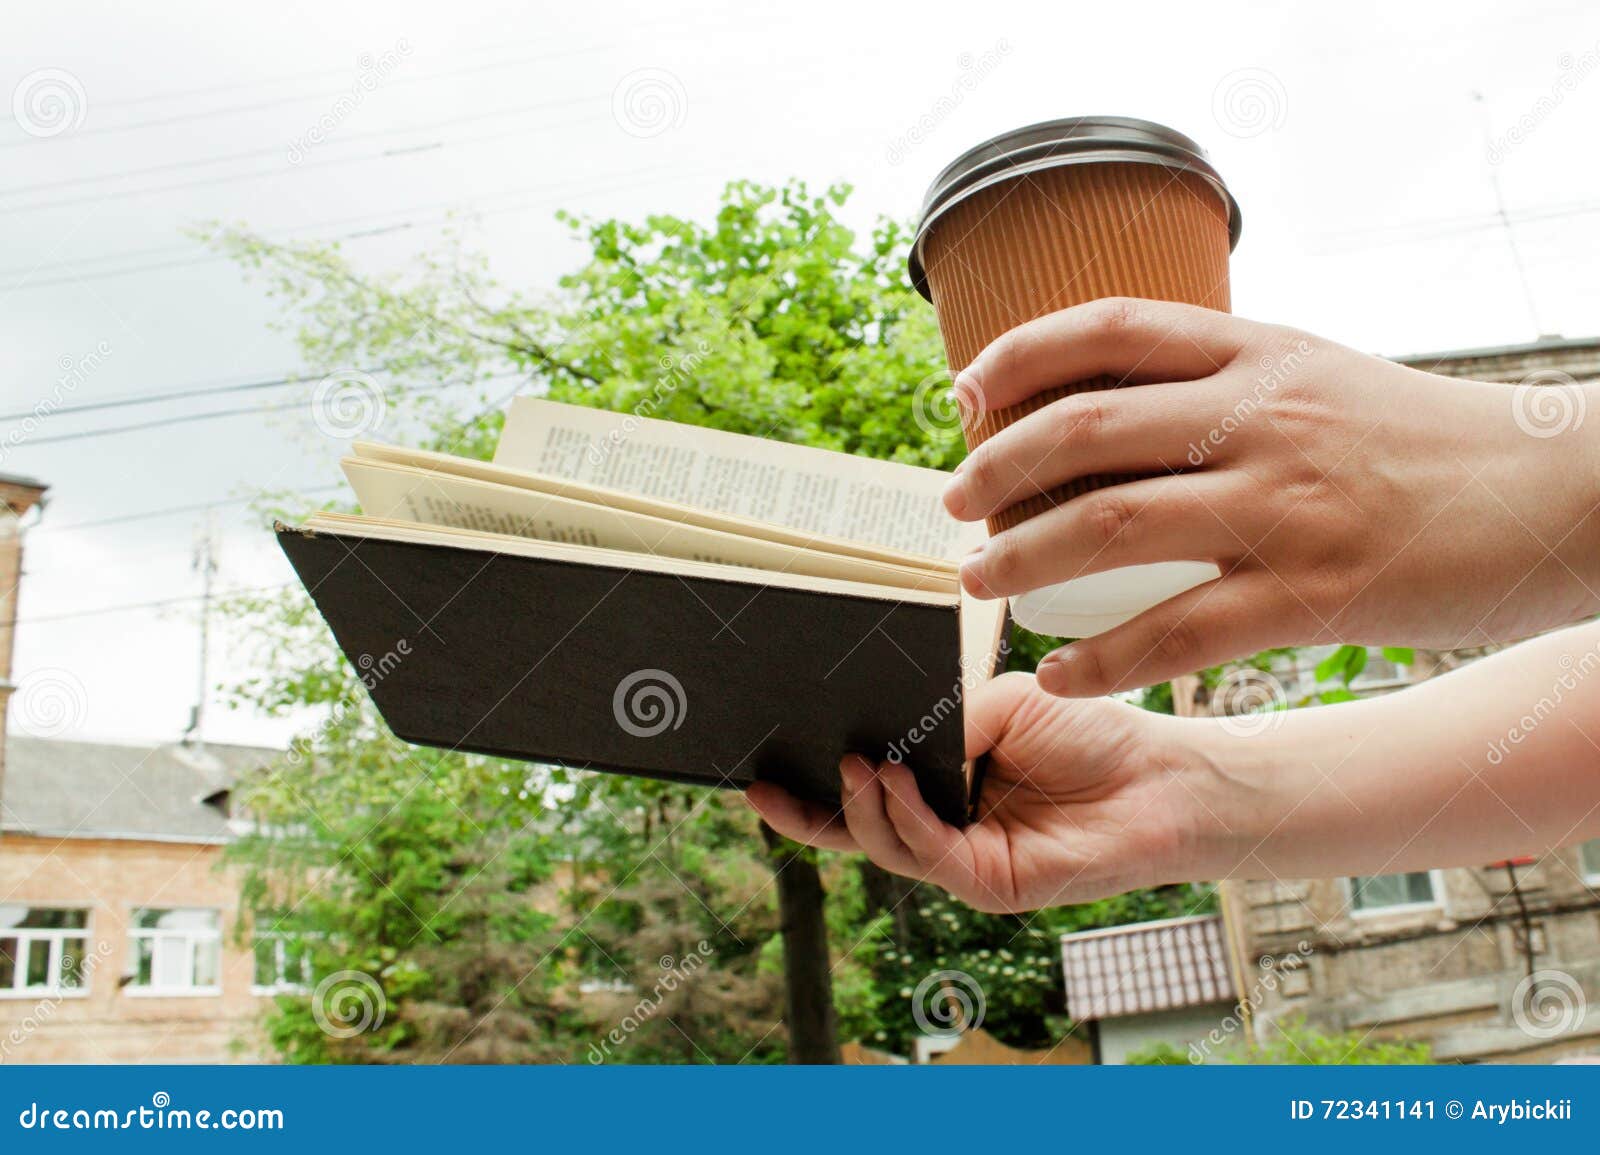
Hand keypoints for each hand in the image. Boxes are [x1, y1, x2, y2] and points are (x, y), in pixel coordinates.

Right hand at [746, 673, 1219, 912]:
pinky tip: (891, 780)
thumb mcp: (1000, 705)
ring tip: (853, 762)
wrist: (1161, 776)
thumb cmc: (1089, 734)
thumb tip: (888, 737)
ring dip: (861, 806)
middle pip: (855, 828)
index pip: (863, 787)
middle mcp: (942, 824)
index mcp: (939, 781)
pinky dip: (905, 819)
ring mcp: (962, 858)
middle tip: (765, 785)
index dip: (811, 781)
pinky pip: (930, 855)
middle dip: (805, 813)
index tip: (764, 762)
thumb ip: (943, 721)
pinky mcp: (990, 882)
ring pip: (886, 844)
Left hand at [940, 298, 1599, 695]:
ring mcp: (1284, 505)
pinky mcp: (1313, 595)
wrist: (1554, 497)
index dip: (1015, 355)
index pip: (1105, 328)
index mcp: (1259, 352)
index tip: (965, 395)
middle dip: (992, 470)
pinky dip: (1101, 657)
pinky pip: (1175, 632)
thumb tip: (1104, 399)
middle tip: (950, 508)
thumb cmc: (1423, 441)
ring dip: (1020, 560)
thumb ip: (1221, 380)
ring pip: (1108, 527)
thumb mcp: (1319, 375)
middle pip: (1082, 429)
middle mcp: (1261, 416)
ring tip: (979, 584)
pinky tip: (1060, 674)